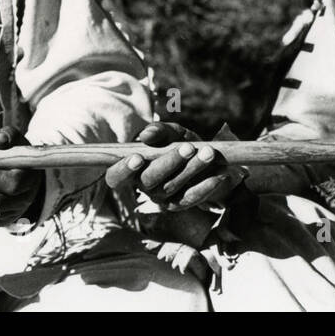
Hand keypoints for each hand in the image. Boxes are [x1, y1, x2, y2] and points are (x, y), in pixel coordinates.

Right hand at [105, 122, 246, 210]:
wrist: (207, 160)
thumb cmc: (181, 142)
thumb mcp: (172, 132)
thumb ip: (160, 131)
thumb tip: (146, 135)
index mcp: (133, 168)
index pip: (116, 176)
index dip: (123, 169)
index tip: (137, 157)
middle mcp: (144, 186)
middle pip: (149, 180)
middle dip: (169, 162)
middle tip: (189, 147)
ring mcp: (161, 198)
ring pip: (172, 187)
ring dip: (191, 169)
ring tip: (209, 153)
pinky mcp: (180, 204)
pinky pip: (190, 199)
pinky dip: (205, 187)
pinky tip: (218, 175)